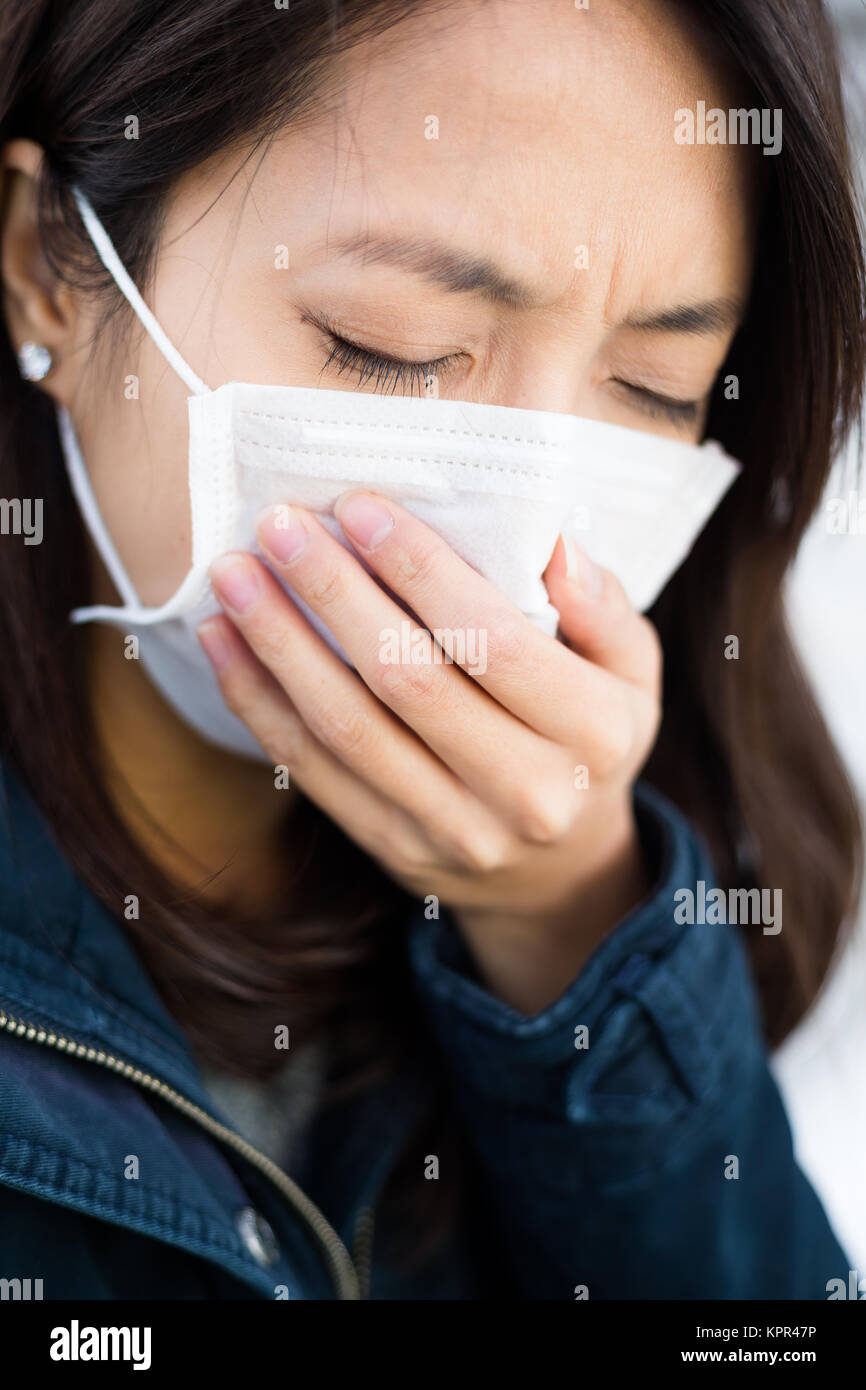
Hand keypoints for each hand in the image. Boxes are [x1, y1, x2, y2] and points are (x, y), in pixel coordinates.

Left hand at [197, 492, 661, 1012]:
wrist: (559, 869)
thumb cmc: (587, 736)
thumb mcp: (630, 669)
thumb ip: (599, 603)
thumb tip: (550, 541)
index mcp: (593, 731)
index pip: (494, 639)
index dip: (420, 570)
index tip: (359, 507)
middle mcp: (527, 789)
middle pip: (408, 680)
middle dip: (334, 593)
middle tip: (279, 526)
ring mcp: (454, 829)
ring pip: (348, 728)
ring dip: (279, 644)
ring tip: (233, 575)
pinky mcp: (393, 848)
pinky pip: (313, 770)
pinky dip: (258, 703)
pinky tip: (224, 641)